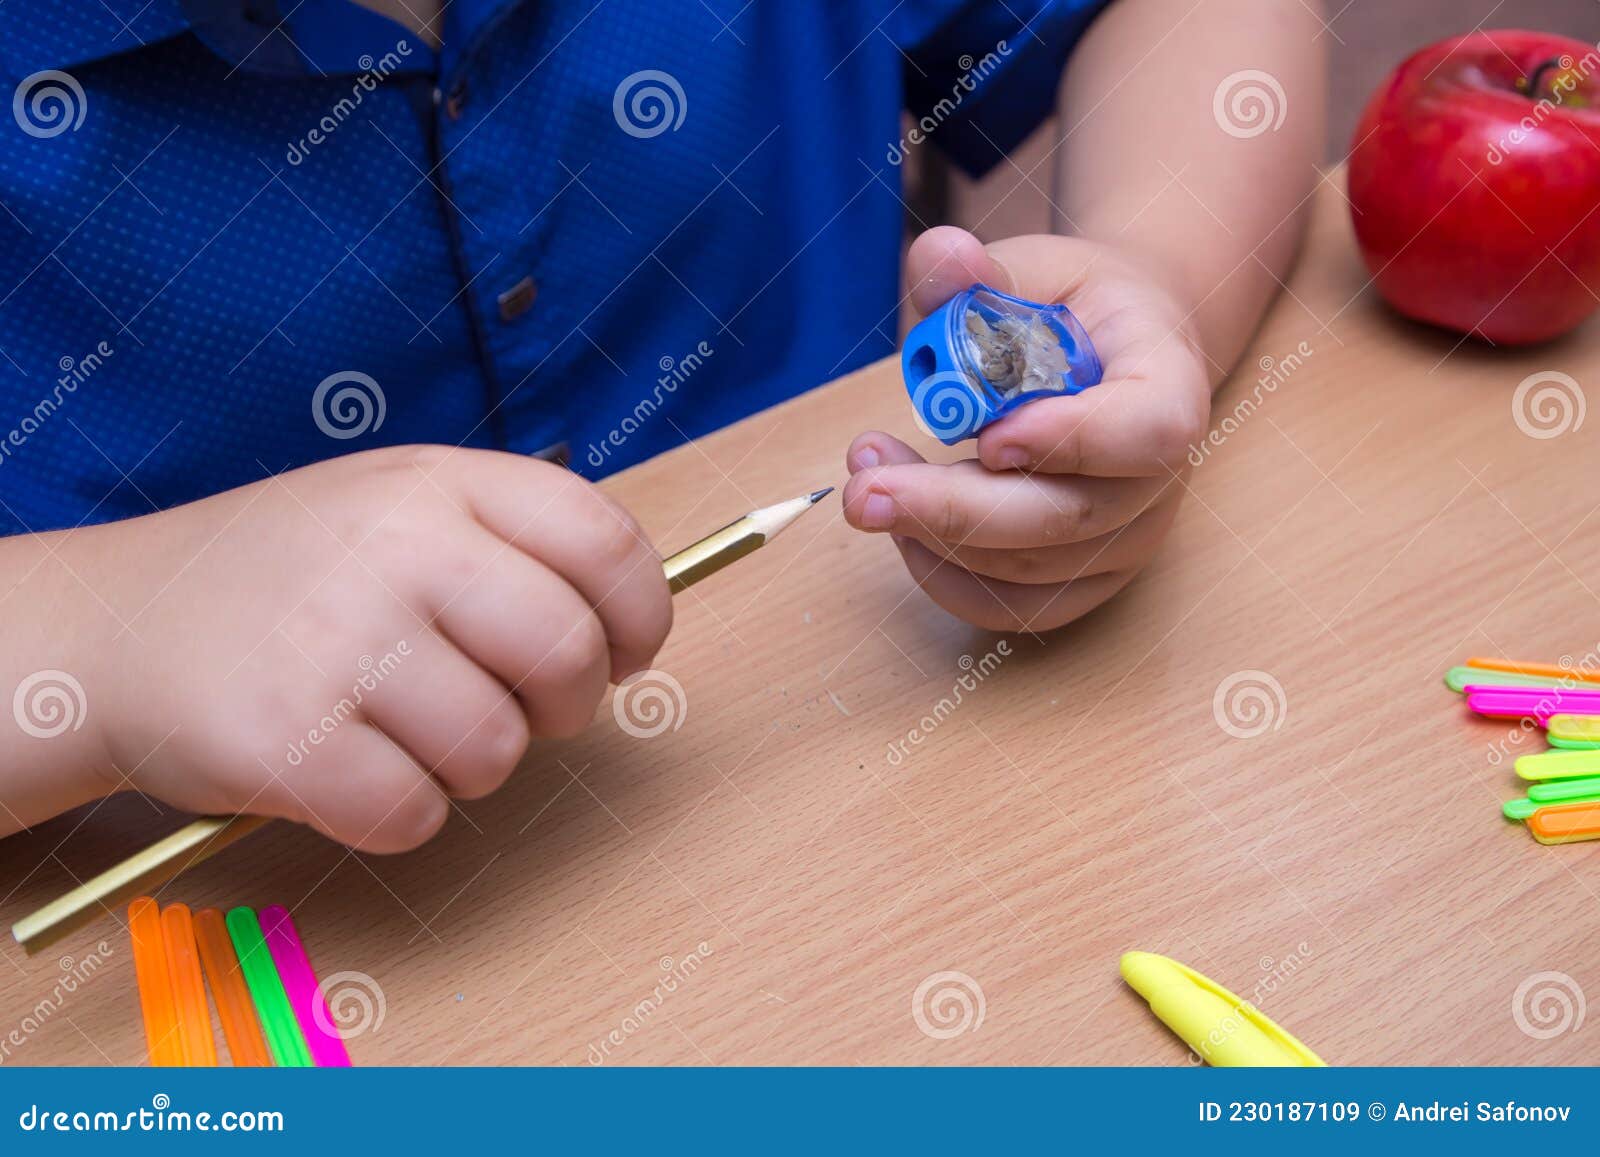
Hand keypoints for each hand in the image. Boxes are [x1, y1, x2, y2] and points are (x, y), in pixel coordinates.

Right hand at [52, 447, 670, 851]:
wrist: (114, 626)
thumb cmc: (289, 578)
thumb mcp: (395, 508)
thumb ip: (509, 542)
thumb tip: (630, 625)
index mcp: (436, 482)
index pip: (602, 541)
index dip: (640, 614)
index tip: (625, 654)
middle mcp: (394, 548)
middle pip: (566, 654)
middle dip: (565, 707)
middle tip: (518, 709)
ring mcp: (339, 641)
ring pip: (496, 750)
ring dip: (471, 765)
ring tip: (405, 728)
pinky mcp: (289, 740)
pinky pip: (416, 814)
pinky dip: (398, 813)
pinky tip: (350, 767)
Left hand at [842, 226, 1210, 631]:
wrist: (1114, 356)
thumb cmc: (1075, 310)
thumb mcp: (1036, 266)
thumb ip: (981, 272)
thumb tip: (937, 259)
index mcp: (1169, 386)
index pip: (1147, 432)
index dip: (1072, 442)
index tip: (990, 438)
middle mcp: (1159, 481)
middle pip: (1068, 519)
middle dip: (955, 511)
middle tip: (865, 489)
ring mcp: (1125, 540)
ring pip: (1028, 571)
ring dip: (932, 533)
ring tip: (869, 471)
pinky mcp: (1082, 580)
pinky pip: (1010, 608)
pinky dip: (943, 576)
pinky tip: (901, 526)